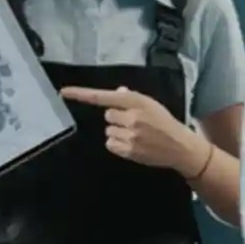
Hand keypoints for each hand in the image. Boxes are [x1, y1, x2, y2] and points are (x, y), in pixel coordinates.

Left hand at [60, 85, 207, 175]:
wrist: (180, 146)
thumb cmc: (164, 122)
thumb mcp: (150, 103)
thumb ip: (129, 98)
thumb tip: (114, 95)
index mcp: (135, 101)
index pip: (102, 96)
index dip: (81, 94)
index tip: (63, 92)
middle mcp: (131, 117)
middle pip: (107, 115)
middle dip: (117, 118)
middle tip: (134, 122)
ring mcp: (130, 135)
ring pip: (108, 131)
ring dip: (118, 132)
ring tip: (137, 134)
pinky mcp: (128, 151)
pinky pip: (110, 144)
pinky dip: (118, 144)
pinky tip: (133, 143)